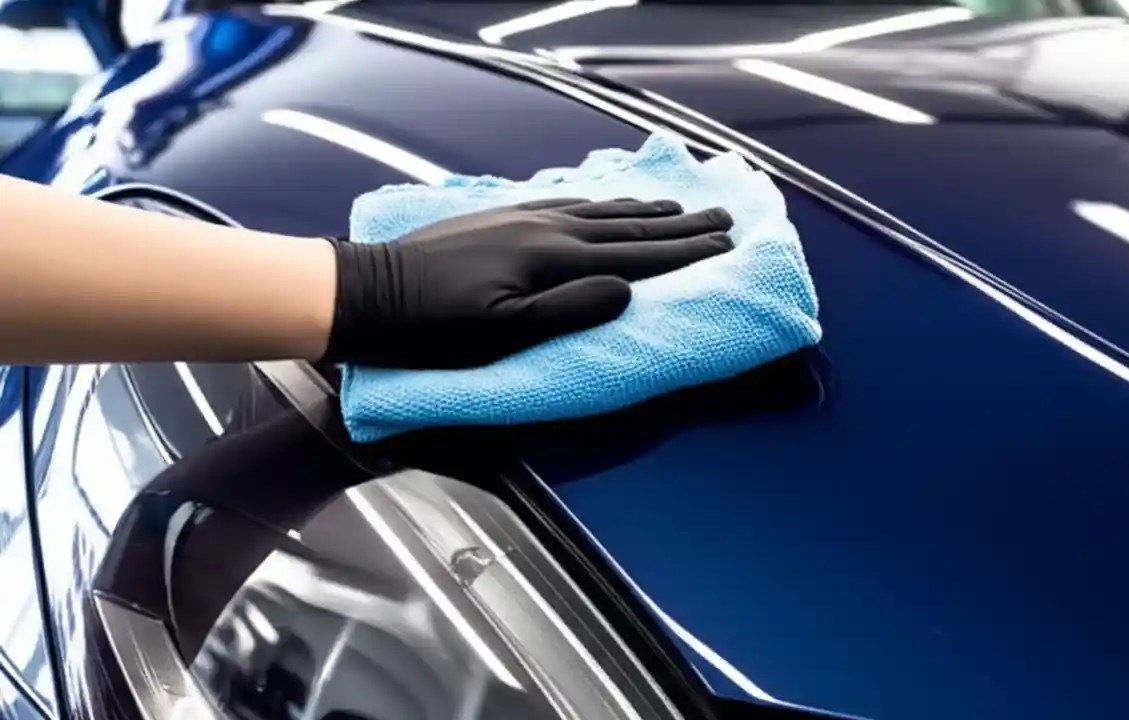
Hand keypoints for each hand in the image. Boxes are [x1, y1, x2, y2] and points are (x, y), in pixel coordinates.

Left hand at [322, 198, 733, 368]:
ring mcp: (525, 218)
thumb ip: (569, 311)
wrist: (371, 293)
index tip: (727, 245)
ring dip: (647, 211)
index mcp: (554, 260)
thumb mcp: (504, 333)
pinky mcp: (504, 216)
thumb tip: (627, 290)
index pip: (637, 256)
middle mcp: (548, 229)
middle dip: (681, 227)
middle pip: (630, 226)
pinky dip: (603, 203)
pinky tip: (609, 203)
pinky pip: (571, 204)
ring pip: (603, 211)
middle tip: (725, 219)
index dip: (685, 253)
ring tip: (680, 209)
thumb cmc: (436, 329)